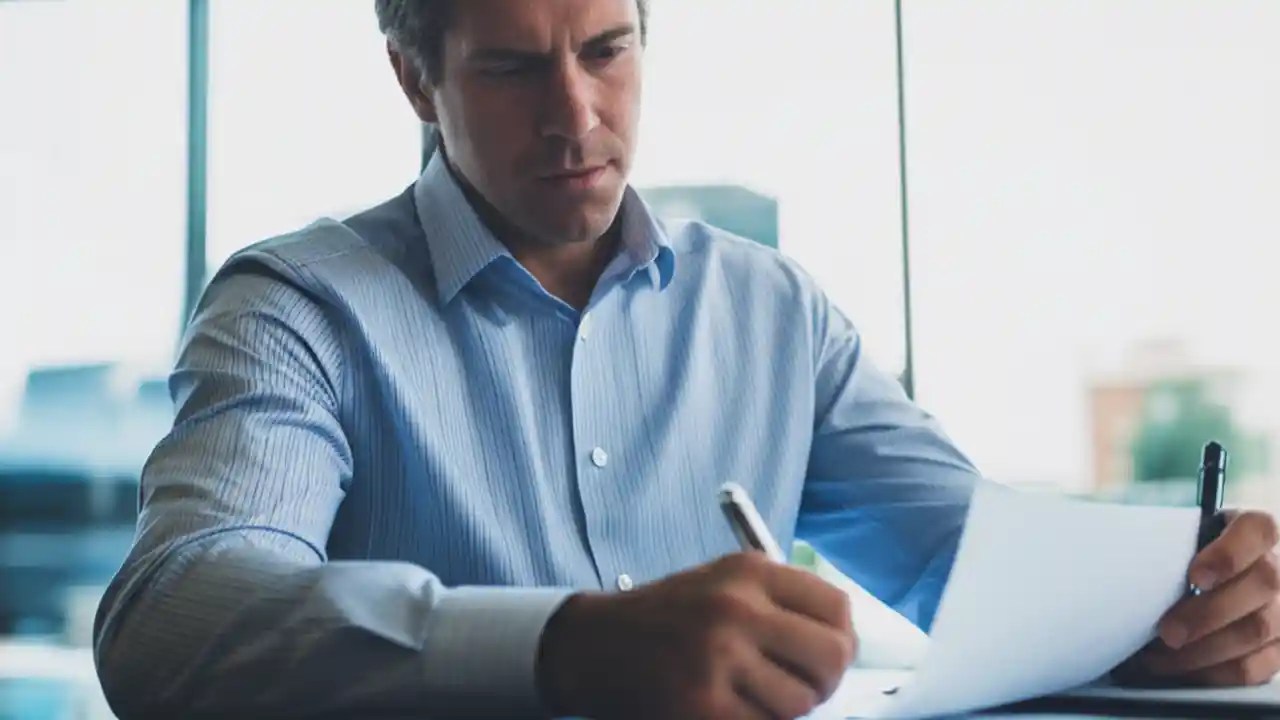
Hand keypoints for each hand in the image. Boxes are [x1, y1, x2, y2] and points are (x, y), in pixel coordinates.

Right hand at [535, 552, 856, 719]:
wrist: (594, 645)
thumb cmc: (668, 618)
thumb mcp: (721, 583)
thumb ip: (779, 603)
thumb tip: (842, 645)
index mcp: (748, 571)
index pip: (837, 608)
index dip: (841, 640)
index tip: (825, 655)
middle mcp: (737, 607)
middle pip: (831, 656)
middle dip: (823, 681)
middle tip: (798, 686)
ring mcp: (720, 657)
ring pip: (800, 702)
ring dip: (782, 708)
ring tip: (749, 695)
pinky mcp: (704, 705)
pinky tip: (728, 708)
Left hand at [1119, 510, 1279, 686]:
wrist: (1212, 582)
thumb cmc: (1187, 557)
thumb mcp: (1182, 538)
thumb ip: (1170, 545)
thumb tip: (1124, 560)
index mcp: (1255, 530)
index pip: (1257, 531)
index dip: (1229, 555)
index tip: (1195, 576)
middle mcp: (1279, 568)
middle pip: (1260, 586)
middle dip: (1207, 614)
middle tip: (1166, 632)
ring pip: (1256, 631)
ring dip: (1203, 650)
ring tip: (1160, 659)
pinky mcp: (1279, 649)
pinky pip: (1255, 669)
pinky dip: (1213, 673)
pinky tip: (1180, 671)